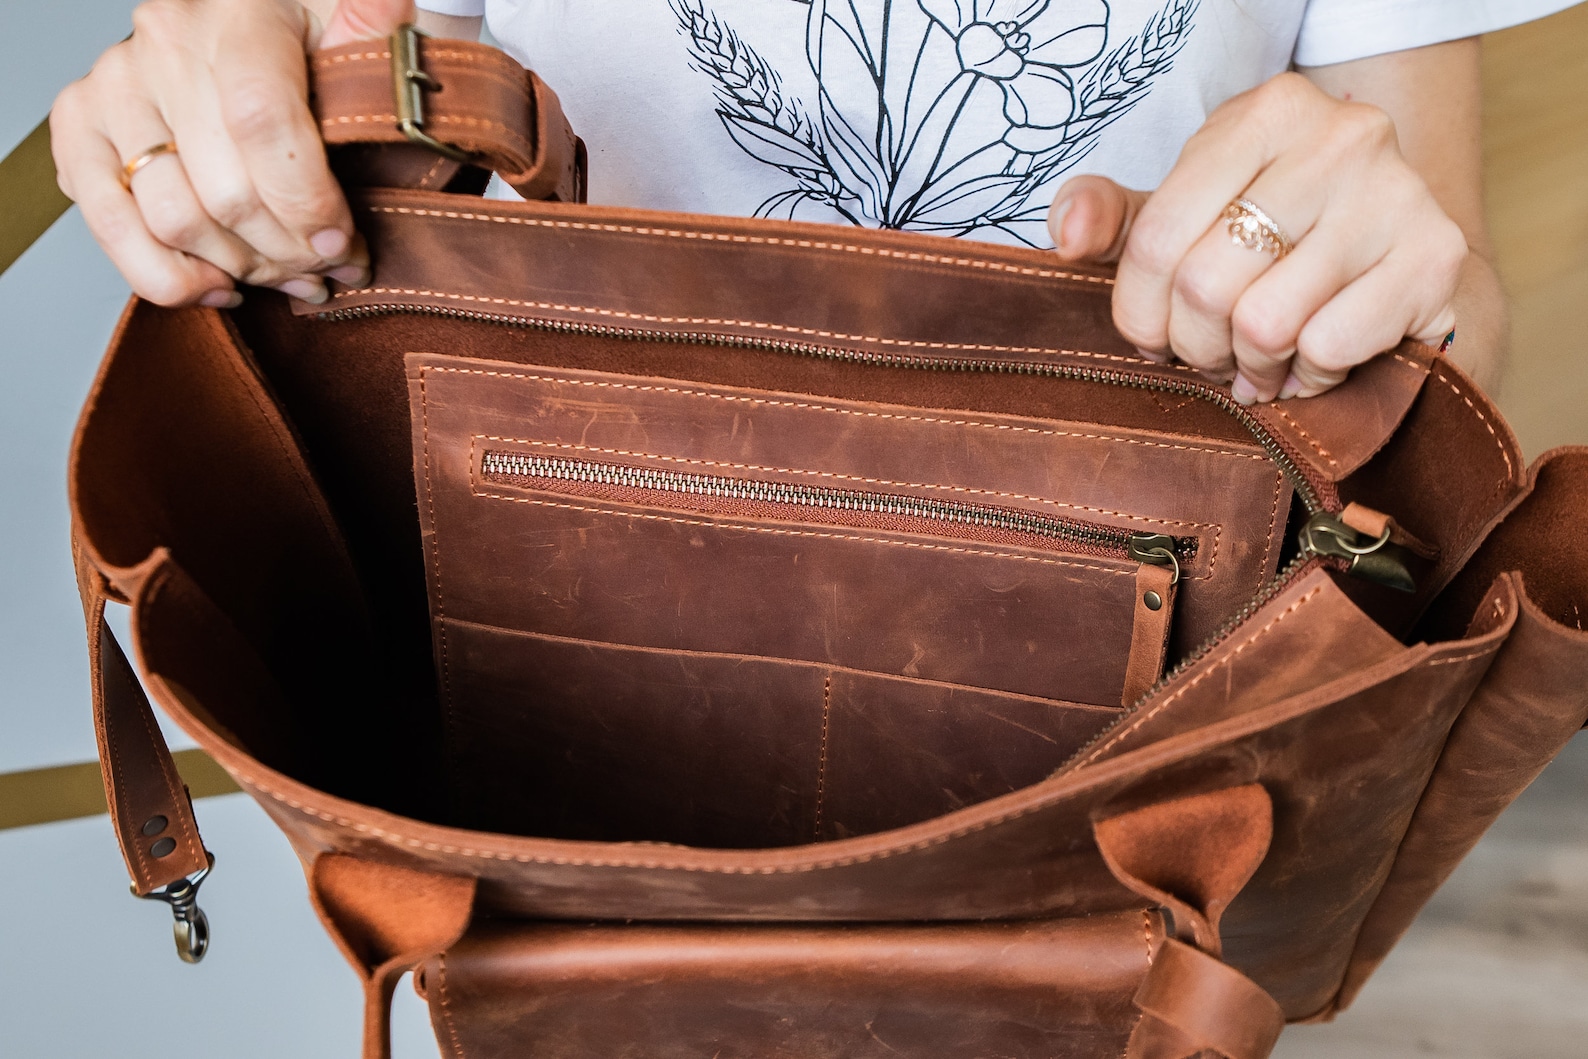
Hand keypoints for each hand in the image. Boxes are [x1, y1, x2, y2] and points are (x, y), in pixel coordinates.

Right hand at [50, 0, 413, 307]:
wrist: (249, 32)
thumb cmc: (307, 40)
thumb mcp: (355, 26)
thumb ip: (377, 30)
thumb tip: (395, 16)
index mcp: (237, 17)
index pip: (262, 123)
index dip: (305, 202)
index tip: (342, 245)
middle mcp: (163, 47)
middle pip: (224, 191)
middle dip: (288, 252)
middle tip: (329, 269)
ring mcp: (114, 89)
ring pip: (171, 220)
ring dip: (241, 270)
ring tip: (287, 278)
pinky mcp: (80, 131)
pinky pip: (112, 229)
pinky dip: (169, 277)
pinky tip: (221, 284)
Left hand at [1047, 72, 1468, 403]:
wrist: (1400, 261)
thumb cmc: (1275, 241)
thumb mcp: (1186, 213)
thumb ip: (1115, 220)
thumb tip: (1064, 233)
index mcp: (1266, 113)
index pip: (1157, 238)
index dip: (1140, 312)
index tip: (1155, 335)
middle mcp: (1340, 136)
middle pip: (1206, 285)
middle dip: (1197, 345)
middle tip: (1213, 355)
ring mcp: (1397, 193)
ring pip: (1265, 324)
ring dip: (1252, 366)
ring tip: (1260, 360)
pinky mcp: (1435, 259)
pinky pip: (1328, 348)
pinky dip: (1310, 375)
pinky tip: (1313, 361)